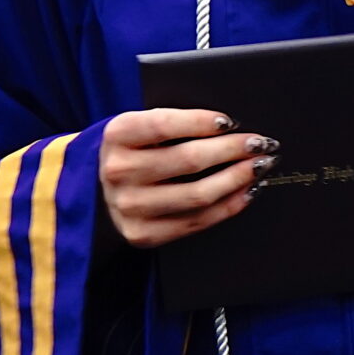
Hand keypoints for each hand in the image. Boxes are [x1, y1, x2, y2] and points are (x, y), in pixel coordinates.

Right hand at [99, 108, 274, 249]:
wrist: (92, 191)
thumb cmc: (130, 151)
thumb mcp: (137, 128)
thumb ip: (171, 123)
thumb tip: (228, 125)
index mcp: (116, 135)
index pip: (164, 124)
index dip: (201, 121)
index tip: (232, 120)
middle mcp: (118, 171)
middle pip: (189, 160)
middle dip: (233, 150)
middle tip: (261, 143)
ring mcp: (129, 207)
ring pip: (198, 194)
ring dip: (238, 179)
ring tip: (260, 166)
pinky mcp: (142, 234)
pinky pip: (196, 222)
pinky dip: (228, 206)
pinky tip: (245, 192)